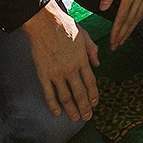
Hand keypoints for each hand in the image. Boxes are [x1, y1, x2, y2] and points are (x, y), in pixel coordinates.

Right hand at [23, 0, 100, 121]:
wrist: (46, 24)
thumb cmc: (66, 27)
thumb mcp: (85, 35)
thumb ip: (92, 50)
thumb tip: (98, 64)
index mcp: (82, 59)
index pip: (90, 81)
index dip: (93, 94)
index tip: (95, 103)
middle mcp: (71, 69)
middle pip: (80, 93)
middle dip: (85, 107)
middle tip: (87, 117)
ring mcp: (57, 74)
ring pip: (66, 97)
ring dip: (71, 109)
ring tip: (75, 118)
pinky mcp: (44, 75)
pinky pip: (49, 94)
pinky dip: (53, 105)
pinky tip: (57, 112)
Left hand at [101, 0, 142, 50]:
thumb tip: (103, 8)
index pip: (123, 16)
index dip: (117, 30)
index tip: (112, 41)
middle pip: (132, 19)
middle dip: (124, 34)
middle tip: (116, 46)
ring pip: (140, 15)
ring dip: (131, 28)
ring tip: (123, 38)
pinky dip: (138, 18)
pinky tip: (133, 22)